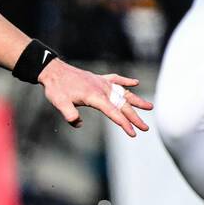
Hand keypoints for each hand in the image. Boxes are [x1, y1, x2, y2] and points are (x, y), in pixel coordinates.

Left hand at [38, 60, 152, 137]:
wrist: (53, 71)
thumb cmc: (56, 88)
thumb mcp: (59, 103)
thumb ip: (70, 114)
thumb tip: (78, 124)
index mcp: (94, 96)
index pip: (113, 112)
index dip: (124, 123)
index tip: (133, 133)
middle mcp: (102, 88)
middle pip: (122, 105)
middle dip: (135, 118)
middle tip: (145, 128)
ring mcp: (102, 82)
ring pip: (123, 92)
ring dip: (137, 100)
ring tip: (150, 107)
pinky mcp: (99, 78)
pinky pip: (116, 79)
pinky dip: (126, 81)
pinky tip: (136, 83)